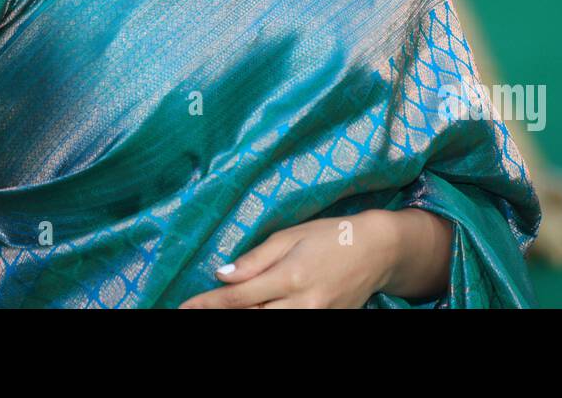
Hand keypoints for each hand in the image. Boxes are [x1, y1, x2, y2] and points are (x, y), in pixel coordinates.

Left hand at [177, 210, 396, 308]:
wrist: (378, 251)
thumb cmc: (331, 235)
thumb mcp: (291, 236)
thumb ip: (256, 259)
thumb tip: (222, 275)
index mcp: (291, 276)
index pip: (239, 297)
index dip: (208, 304)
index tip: (184, 306)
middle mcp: (304, 304)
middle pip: (252, 318)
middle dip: (224, 315)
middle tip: (198, 309)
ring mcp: (316, 318)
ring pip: (269, 325)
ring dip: (245, 317)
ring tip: (225, 308)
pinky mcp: (325, 324)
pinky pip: (289, 326)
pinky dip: (267, 318)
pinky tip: (256, 310)